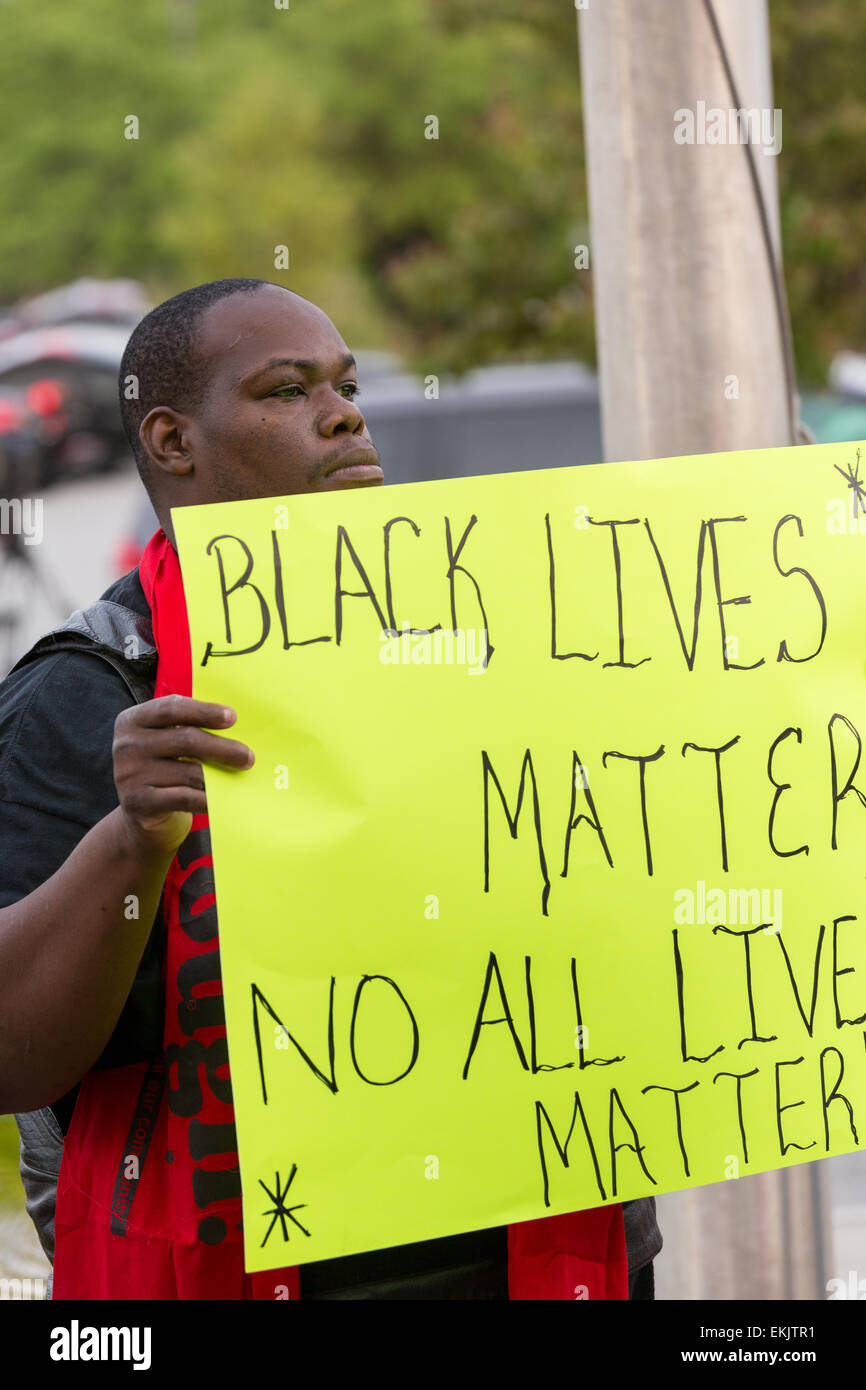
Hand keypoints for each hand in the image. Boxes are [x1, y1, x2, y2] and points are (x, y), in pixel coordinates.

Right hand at [113, 695, 253, 854]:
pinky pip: (185, 797)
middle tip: (248, 757)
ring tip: (238, 776)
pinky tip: (222, 798)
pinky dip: (208, 798)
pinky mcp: (139, 802)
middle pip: (185, 739)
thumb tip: (234, 724)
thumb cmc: (164, 768)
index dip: (204, 711)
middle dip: (222, 748)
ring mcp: (129, 775)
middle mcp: (126, 745)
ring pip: (189, 771)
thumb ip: (189, 728)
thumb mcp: (167, 742)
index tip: (232, 717)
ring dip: (219, 775)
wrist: (142, 814)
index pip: (171, 708)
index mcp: (132, 720)